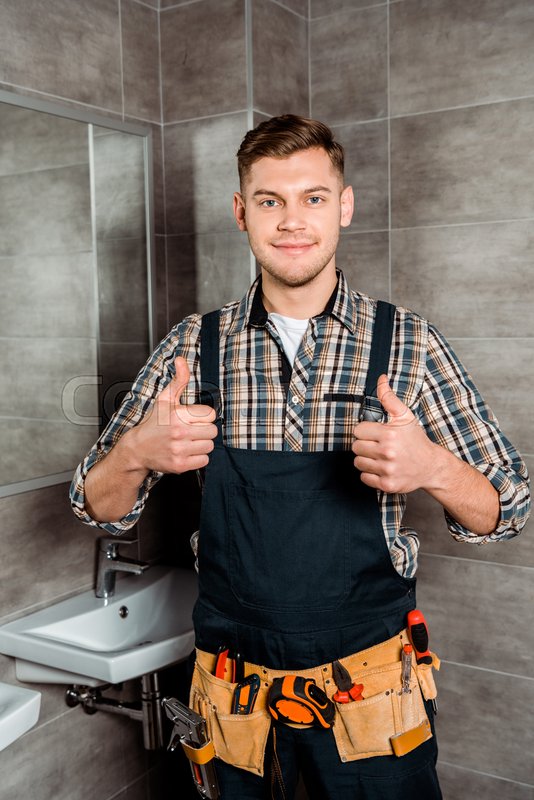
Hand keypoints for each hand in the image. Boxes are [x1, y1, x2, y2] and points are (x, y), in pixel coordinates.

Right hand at [123, 356, 217, 474]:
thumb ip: (178, 379)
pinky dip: (198, 457)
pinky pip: (204, 460)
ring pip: (209, 446)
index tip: (191, 418)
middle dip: (203, 430)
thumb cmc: (154, 422)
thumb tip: (181, 359)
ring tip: (188, 441)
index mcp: (178, 414)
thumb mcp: (165, 398)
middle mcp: (179, 432)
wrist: (138, 448)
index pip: (210, 414)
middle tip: (190, 430)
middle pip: (212, 431)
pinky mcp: (180, 465)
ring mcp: (179, 450)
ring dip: (201, 444)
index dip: (202, 416)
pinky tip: (187, 451)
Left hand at [352, 374, 437, 493]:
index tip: (375, 434)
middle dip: (364, 445)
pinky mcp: (387, 484)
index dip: (365, 431)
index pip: (358, 431)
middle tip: (376, 445)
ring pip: (358, 462)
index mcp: (390, 434)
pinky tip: (381, 468)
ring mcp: (387, 470)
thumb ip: (389, 398)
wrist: (431, 466)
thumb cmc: (416, 440)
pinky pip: (364, 478)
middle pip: (355, 447)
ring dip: (366, 459)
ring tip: (379, 457)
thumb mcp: (405, 416)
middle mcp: (388, 453)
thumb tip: (381, 379)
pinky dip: (369, 474)